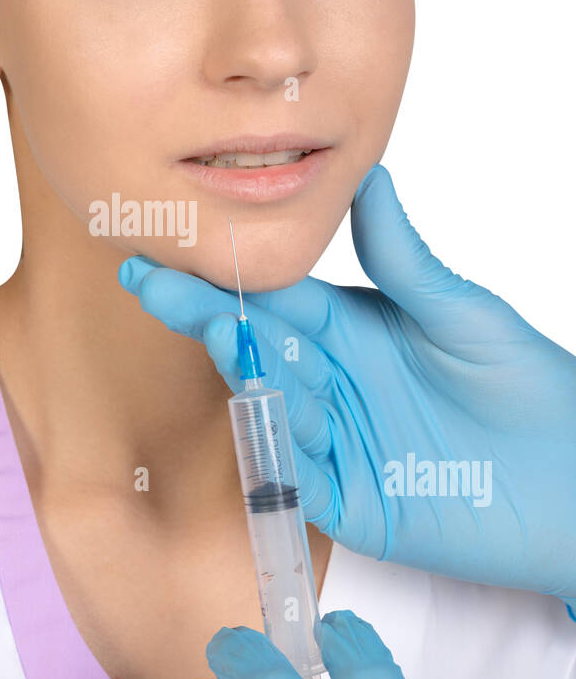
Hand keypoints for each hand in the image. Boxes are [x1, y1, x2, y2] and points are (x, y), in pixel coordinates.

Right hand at [118, 165, 575, 614]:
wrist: (574, 485)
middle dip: (203, 314)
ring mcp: (336, 442)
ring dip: (244, 370)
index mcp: (354, 332)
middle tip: (147, 280)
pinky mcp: (346, 501)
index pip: (276, 299)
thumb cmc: (532, 391)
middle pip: (256, 347)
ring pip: (269, 405)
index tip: (173, 247)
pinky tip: (262, 406)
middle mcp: (335, 384)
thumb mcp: (462, 314)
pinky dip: (274, 443)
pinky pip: (294, 473)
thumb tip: (370, 177)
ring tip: (225, 329)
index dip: (225, 275)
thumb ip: (403, 259)